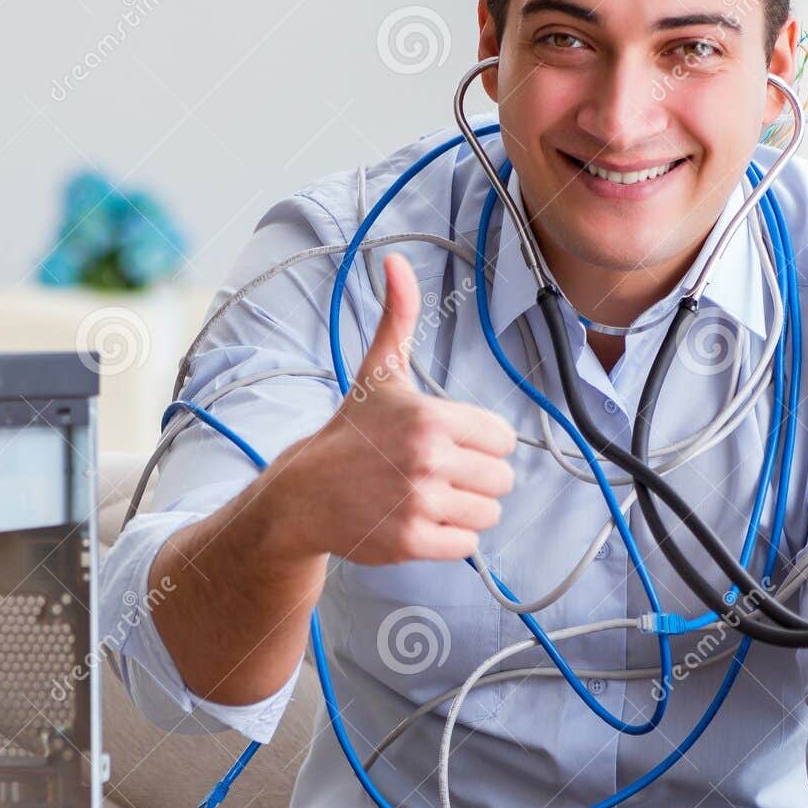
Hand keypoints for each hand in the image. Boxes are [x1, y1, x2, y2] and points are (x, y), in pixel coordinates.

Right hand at [264, 254, 516, 565]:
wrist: (304, 494)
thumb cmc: (352, 434)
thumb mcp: (379, 373)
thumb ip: (399, 317)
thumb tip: (396, 261)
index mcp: (430, 418)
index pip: (502, 439)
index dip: (479, 444)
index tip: (448, 444)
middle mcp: (428, 460)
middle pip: (501, 480)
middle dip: (474, 479)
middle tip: (435, 474)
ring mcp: (420, 504)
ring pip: (488, 514)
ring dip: (463, 511)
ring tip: (426, 497)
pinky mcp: (412, 542)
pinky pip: (466, 546)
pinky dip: (448, 540)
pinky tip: (418, 521)